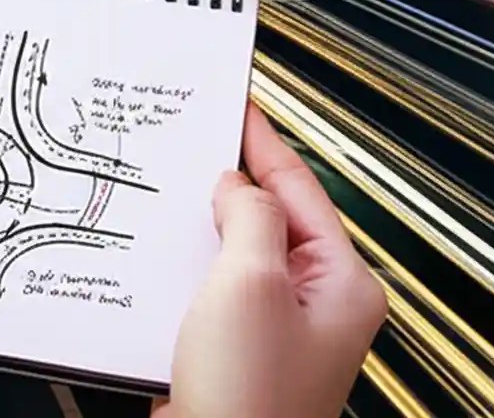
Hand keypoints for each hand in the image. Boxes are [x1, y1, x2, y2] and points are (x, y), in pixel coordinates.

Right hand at [154, 102, 386, 417]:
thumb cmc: (247, 403)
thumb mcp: (251, 284)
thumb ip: (251, 218)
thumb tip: (236, 185)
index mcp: (339, 284)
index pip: (300, 189)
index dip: (262, 142)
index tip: (236, 105)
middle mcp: (313, 306)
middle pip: (268, 218)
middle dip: (227, 180)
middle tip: (192, 136)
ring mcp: (273, 331)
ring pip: (234, 253)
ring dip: (199, 224)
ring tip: (168, 185)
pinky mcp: (233, 351)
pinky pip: (210, 290)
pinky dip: (183, 265)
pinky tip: (154, 249)